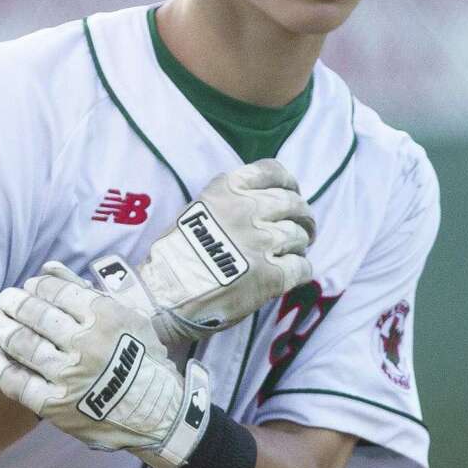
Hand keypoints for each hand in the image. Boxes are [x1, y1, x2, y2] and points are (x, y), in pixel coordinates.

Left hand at [0, 263, 210, 467]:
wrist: (157, 413)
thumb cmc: (144, 359)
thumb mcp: (127, 316)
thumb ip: (85, 290)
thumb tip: (48, 267)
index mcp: (105, 317)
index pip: (57, 291)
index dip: (38, 286)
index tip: (30, 286)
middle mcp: (84, 343)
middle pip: (35, 314)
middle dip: (14, 302)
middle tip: (5, 299)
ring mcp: (68, 375)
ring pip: (22, 344)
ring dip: (0, 328)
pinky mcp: (55, 405)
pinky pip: (18, 382)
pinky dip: (3, 367)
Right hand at [92, 159, 314, 346]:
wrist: (163, 297)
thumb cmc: (172, 258)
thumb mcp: (195, 211)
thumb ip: (227, 202)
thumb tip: (258, 204)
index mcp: (227, 190)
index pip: (272, 171)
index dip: (288, 183)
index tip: (292, 192)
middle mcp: (248, 210)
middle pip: (293, 204)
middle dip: (302, 216)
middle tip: (304, 229)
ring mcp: (262, 243)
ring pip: (299, 236)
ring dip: (298, 246)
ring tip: (291, 255)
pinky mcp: (272, 276)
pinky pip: (301, 268)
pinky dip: (301, 271)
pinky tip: (292, 275)